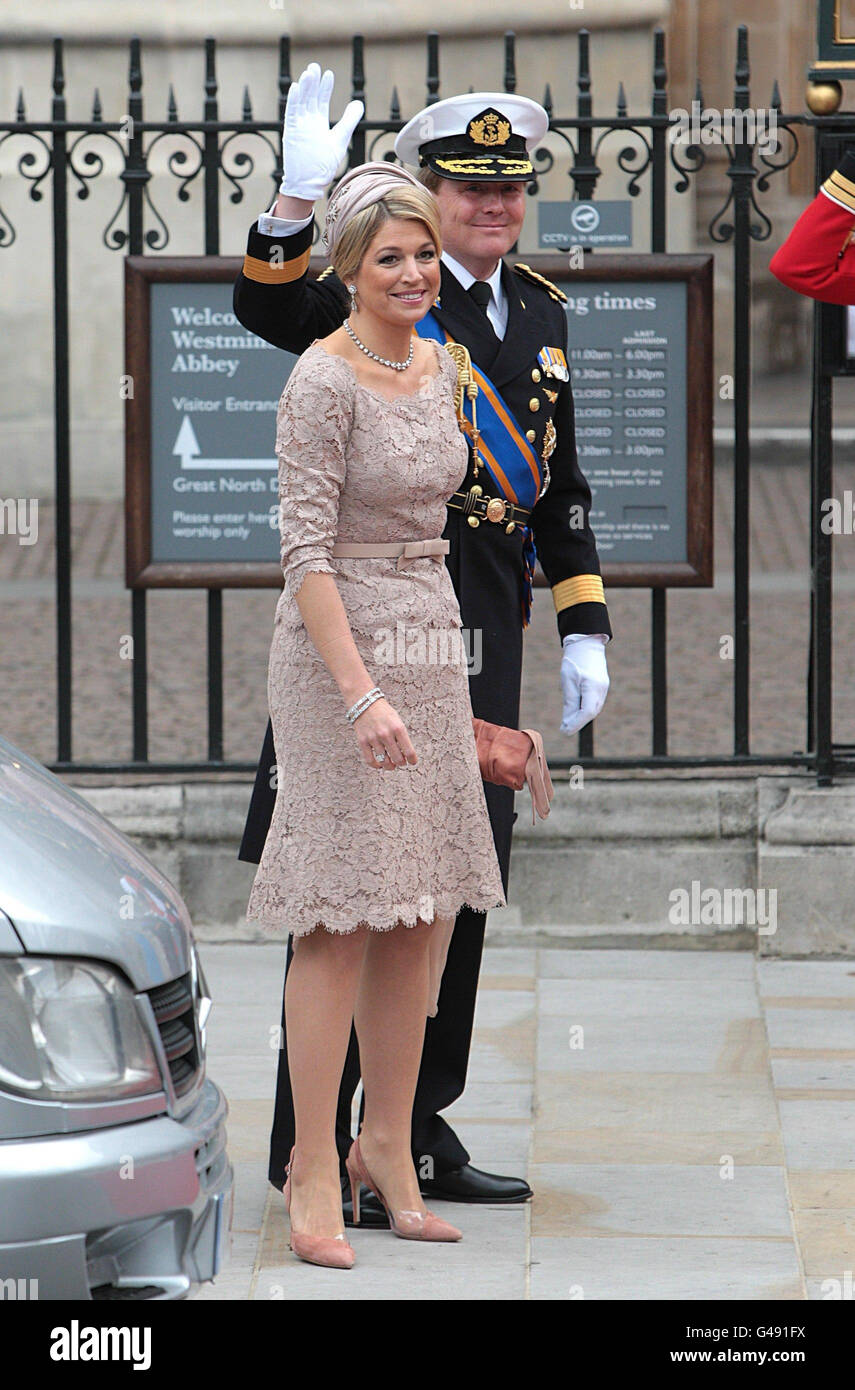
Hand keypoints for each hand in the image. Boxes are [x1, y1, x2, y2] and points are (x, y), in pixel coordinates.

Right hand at [280, 62, 363, 201]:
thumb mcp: (340, 138)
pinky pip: (291, 114)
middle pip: (309, 98)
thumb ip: (349, 120)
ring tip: (308, 73)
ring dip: (304, 88)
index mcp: (318, 123)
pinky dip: (294, 101)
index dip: (324, 87)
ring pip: (300, 102)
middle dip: (313, 83)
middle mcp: (307, 122)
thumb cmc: (324, 164)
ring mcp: (298, 126)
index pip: (321, 100)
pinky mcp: (291, 133)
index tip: (329, 74)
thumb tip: (359, 102)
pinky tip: (297, 88)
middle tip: (315, 67)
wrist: (310, 182)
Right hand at [351, 696, 417, 771]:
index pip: (409, 751)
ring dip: (390, 766)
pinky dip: (376, 766)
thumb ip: (401, 736)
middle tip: (402, 763)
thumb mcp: (397, 720)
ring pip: (384, 762)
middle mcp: (386, 734)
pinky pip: (370, 760)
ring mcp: (373, 738)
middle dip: (402, 763)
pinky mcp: (363, 741)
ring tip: (391, 765)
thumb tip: (405, 755)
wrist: (364, 702)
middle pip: (398, 759)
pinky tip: (380, 764)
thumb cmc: (384, 712)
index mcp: (398, 728)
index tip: (412, 762)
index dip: (412, 760)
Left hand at [560, 635, 609, 734]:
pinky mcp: (602, 686)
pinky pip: (595, 702)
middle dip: (578, 722)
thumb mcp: (567, 681)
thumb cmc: (574, 661)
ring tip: (568, 721)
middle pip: (591, 713)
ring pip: (594, 709)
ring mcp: (604, 687)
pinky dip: (585, 709)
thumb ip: (569, 702)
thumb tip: (567, 723)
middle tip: (564, 728)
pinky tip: (576, 711)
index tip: (564, 730)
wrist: (586, 645)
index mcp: (593, 686)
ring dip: (581, 717)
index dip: (576, 723)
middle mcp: (601, 689)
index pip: (586, 712)